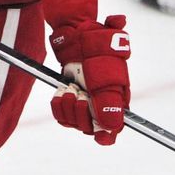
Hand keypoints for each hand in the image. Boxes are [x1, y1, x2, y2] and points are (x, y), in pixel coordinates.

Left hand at [49, 14, 130, 144]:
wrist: (79, 38)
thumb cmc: (99, 54)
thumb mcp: (107, 77)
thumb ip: (110, 103)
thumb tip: (112, 126)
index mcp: (116, 102)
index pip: (112, 131)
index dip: (106, 136)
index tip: (98, 135)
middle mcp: (100, 107)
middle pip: (89, 129)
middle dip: (81, 113)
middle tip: (80, 94)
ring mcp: (84, 104)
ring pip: (73, 122)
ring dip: (68, 106)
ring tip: (70, 88)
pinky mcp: (68, 100)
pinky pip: (60, 115)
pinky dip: (58, 104)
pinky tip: (61, 91)